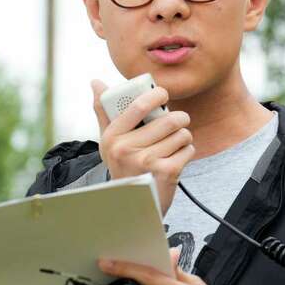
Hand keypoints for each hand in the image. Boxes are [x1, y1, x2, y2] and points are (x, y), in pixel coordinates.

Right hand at [91, 79, 194, 213]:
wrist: (134, 202)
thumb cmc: (124, 165)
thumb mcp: (109, 141)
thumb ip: (105, 112)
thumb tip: (96, 82)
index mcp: (112, 137)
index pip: (138, 106)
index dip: (156, 95)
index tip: (163, 93)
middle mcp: (126, 149)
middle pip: (168, 120)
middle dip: (179, 118)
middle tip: (179, 120)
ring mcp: (147, 162)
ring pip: (181, 134)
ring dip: (183, 136)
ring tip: (173, 144)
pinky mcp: (166, 172)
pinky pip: (188, 149)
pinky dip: (187, 151)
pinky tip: (176, 158)